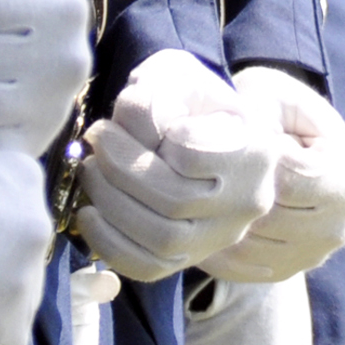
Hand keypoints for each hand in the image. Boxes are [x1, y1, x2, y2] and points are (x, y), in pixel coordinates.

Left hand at [75, 49, 278, 282]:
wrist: (202, 127)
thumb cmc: (187, 98)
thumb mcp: (175, 76)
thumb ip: (154, 95)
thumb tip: (128, 129)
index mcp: (254, 148)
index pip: (191, 153)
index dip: (150, 135)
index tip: (127, 110)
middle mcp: (248, 201)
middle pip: (174, 200)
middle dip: (120, 168)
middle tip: (96, 136)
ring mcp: (222, 236)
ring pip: (163, 239)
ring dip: (111, 202)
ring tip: (91, 168)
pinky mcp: (192, 258)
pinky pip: (150, 268)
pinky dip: (110, 242)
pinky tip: (90, 211)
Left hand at [201, 66, 344, 281]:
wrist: (282, 140)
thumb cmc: (275, 108)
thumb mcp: (269, 92)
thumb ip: (257, 110)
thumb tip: (239, 139)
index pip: (290, 181)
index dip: (253, 159)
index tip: (223, 136)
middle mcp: (338, 229)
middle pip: (270, 219)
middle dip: (230, 191)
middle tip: (195, 166)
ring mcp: (312, 256)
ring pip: (250, 247)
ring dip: (217, 219)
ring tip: (192, 186)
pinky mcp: (284, 271)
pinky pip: (240, 267)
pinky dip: (214, 242)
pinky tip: (197, 210)